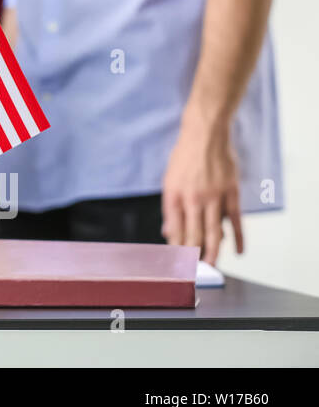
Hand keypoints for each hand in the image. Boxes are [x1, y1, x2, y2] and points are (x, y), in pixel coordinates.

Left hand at [162, 113, 242, 264]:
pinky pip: (235, 221)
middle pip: (193, 235)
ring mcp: (213, 197)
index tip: (178, 262)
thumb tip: (168, 232)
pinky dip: (238, 238)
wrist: (205, 135)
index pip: (174, 230)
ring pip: (214, 232)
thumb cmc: (185, 158)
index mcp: (174, 196)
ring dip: (213, 252)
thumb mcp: (169, 180)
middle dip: (193, 256)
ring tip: (212, 266)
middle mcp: (192, 199)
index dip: (176, 248)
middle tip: (195, 271)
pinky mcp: (231, 193)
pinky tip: (238, 251)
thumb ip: (170, 208)